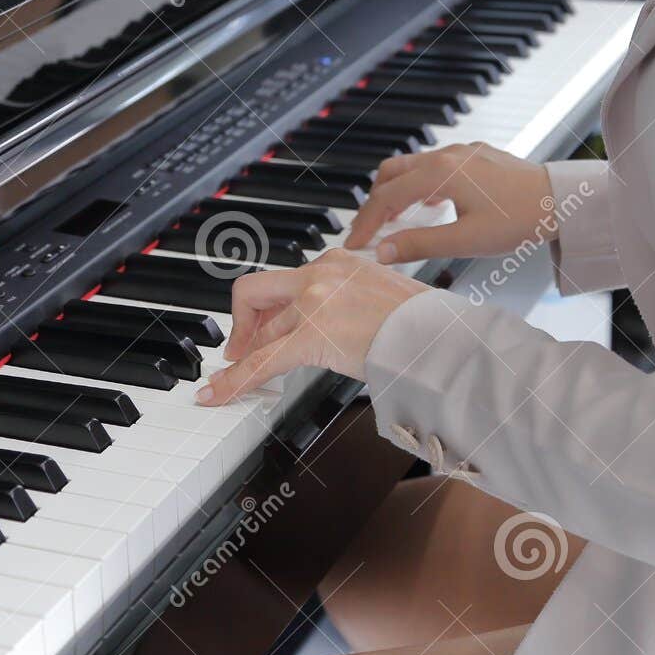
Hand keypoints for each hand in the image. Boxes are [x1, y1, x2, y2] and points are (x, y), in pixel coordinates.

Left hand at [195, 248, 431, 406]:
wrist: (439, 337)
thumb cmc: (424, 325)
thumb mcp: (383, 296)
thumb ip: (352, 301)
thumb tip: (338, 324)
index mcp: (339, 260)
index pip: (287, 279)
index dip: (266, 307)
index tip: (263, 325)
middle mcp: (321, 272)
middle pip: (258, 293)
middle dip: (244, 325)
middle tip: (240, 349)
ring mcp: (313, 302)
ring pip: (261, 333)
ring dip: (246, 357)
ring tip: (232, 379)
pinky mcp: (310, 335)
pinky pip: (260, 362)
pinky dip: (233, 381)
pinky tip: (216, 394)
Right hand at [343, 141, 556, 263]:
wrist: (561, 200)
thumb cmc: (520, 220)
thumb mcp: (465, 240)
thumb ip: (419, 244)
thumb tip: (382, 252)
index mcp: (440, 173)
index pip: (386, 197)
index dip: (366, 222)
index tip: (355, 243)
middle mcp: (447, 154)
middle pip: (392, 173)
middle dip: (376, 202)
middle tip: (371, 232)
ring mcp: (462, 151)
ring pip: (413, 167)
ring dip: (397, 192)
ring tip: (396, 222)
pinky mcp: (476, 154)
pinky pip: (435, 165)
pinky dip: (420, 185)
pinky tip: (430, 206)